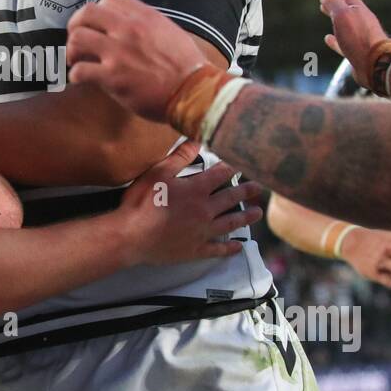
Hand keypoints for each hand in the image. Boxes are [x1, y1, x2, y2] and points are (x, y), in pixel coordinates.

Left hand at [66, 0, 207, 121]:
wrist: (194, 91)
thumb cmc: (187, 66)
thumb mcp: (170, 31)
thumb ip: (148, 24)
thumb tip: (131, 24)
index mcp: (144, 17)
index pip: (109, 0)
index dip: (98, 13)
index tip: (97, 25)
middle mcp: (128, 29)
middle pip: (86, 13)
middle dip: (75, 26)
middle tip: (77, 40)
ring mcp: (118, 52)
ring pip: (77, 38)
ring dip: (72, 50)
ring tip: (77, 60)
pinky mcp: (112, 76)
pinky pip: (80, 70)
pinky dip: (76, 75)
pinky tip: (82, 79)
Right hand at [118, 142, 263, 265]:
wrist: (131, 236)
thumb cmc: (141, 203)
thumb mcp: (158, 173)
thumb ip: (179, 157)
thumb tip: (197, 141)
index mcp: (197, 189)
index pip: (221, 174)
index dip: (232, 167)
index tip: (243, 163)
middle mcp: (205, 210)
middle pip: (231, 198)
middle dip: (246, 191)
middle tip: (259, 188)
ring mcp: (202, 231)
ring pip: (230, 222)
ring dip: (246, 217)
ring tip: (257, 212)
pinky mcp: (196, 250)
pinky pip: (218, 249)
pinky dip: (230, 248)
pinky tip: (238, 246)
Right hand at [315, 0, 390, 87]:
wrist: (376, 64)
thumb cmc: (359, 38)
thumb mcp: (342, 16)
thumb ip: (333, 2)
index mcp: (356, 7)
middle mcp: (358, 18)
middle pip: (343, 1)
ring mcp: (358, 34)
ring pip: (343, 19)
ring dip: (332, 10)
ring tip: (321, 6)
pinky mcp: (356, 50)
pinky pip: (342, 41)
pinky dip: (334, 37)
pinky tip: (327, 38)